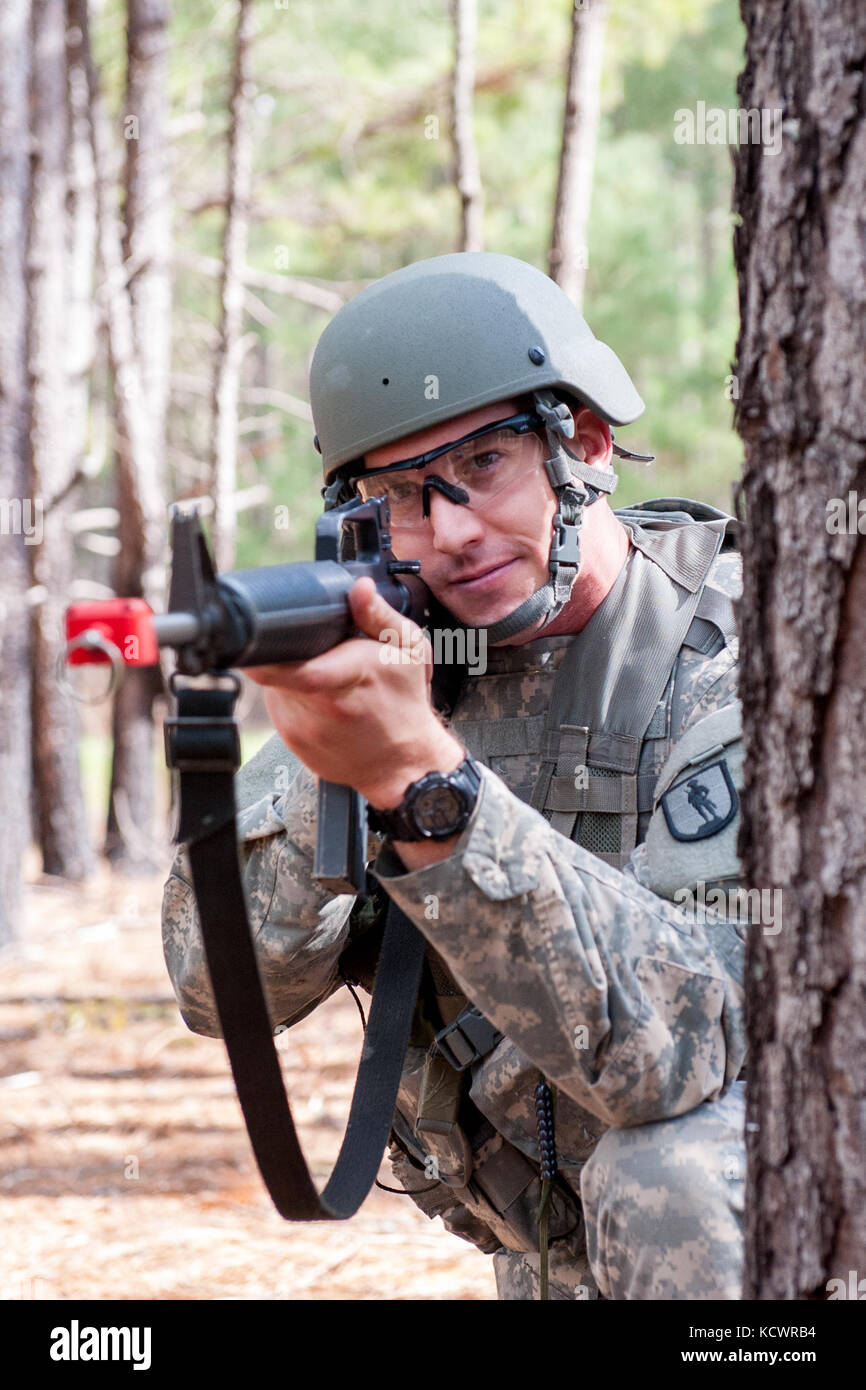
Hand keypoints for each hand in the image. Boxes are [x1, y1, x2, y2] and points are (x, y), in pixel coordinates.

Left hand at [245, 576, 464, 807]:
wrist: (404, 763)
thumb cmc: (406, 704)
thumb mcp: (408, 650)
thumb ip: (379, 616)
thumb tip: (359, 589)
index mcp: (348, 677)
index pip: (290, 665)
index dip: (266, 650)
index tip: (264, 633)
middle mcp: (320, 706)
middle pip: (275, 669)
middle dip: (285, 653)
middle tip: (310, 649)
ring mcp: (302, 728)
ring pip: (273, 687)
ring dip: (288, 675)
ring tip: (322, 676)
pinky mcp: (294, 742)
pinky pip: (279, 708)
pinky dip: (291, 698)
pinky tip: (320, 700)